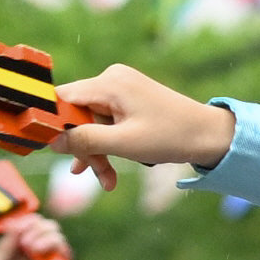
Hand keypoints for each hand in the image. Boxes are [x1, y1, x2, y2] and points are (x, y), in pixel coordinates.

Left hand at [0, 216, 72, 259]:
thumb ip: (5, 246)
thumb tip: (18, 224)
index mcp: (13, 245)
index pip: (27, 223)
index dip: (27, 221)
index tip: (20, 227)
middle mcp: (30, 251)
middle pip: (46, 227)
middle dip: (39, 227)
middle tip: (26, 241)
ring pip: (58, 238)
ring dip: (49, 237)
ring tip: (34, 248)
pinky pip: (64, 258)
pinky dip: (60, 251)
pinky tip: (44, 256)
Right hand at [55, 65, 236, 193]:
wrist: (211, 135)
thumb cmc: (172, 137)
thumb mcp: (124, 144)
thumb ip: (85, 141)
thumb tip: (50, 141)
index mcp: (108, 82)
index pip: (62, 99)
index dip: (52, 124)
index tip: (48, 149)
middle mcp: (112, 79)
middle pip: (77, 114)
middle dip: (84, 147)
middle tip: (94, 175)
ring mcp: (121, 88)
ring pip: (92, 122)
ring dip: (98, 152)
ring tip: (107, 180)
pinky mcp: (129, 100)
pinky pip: (107, 122)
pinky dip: (108, 144)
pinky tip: (105, 171)